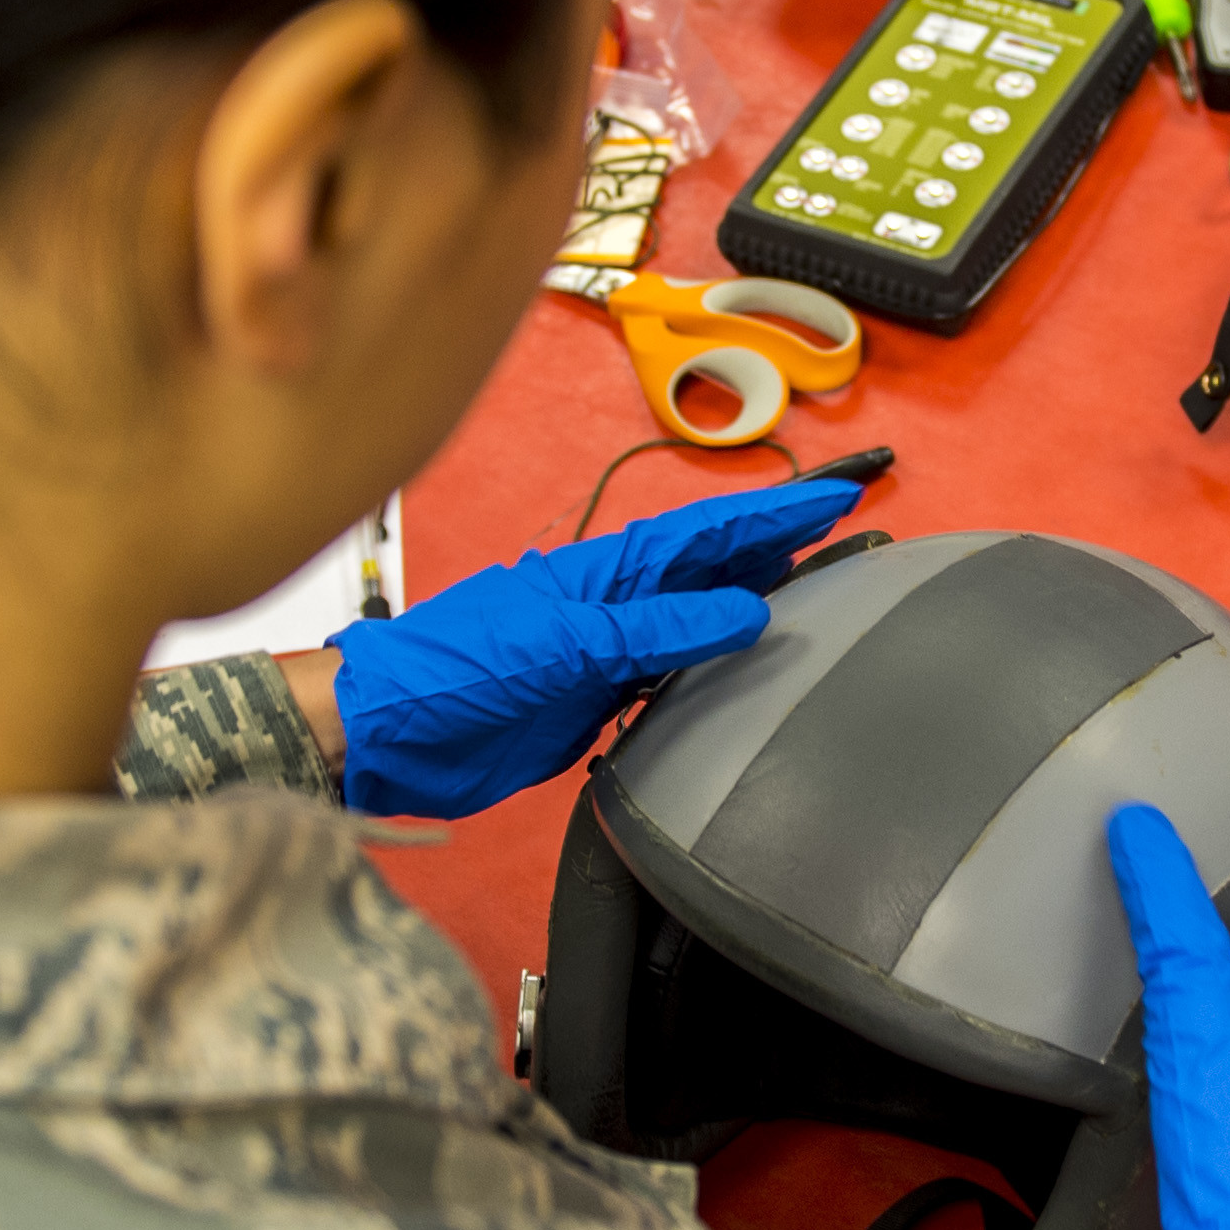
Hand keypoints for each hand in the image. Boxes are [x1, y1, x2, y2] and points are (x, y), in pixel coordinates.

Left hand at [327, 479, 862, 819]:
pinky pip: (668, 678)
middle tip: (841, 534)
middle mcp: (611, 605)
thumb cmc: (452, 668)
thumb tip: (745, 613)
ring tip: (808, 595)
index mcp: (604, 572)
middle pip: (710, 569)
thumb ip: (654, 629)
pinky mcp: (591, 702)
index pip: (707, 533)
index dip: (774, 516)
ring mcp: (603, 652)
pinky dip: (710, 669)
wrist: (387, 732)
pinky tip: (737, 673)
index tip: (835, 498)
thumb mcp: (563, 642)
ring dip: (748, 605)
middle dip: (774, 549)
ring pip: (693, 622)